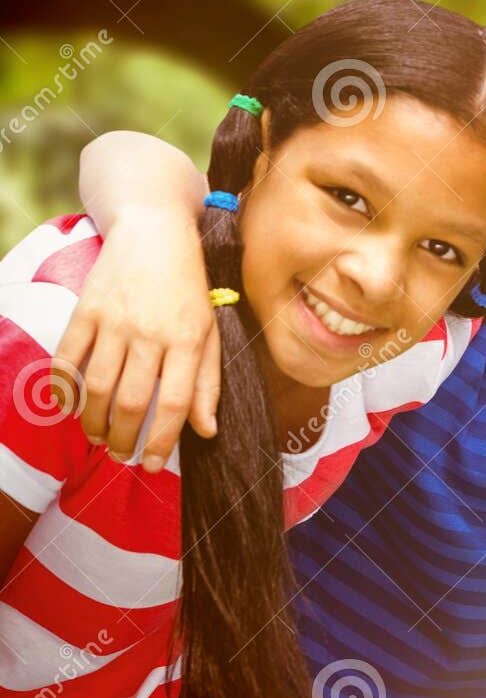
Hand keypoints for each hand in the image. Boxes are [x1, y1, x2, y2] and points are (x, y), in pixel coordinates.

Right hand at [53, 207, 219, 469]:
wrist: (155, 232)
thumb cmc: (188, 288)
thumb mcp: (211, 331)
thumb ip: (209, 382)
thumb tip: (206, 431)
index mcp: (189, 339)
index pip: (175, 402)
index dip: (161, 441)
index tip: (150, 464)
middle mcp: (152, 333)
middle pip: (132, 401)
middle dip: (123, 438)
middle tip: (120, 454)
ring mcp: (116, 321)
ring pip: (97, 387)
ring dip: (93, 422)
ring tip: (98, 438)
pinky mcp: (86, 310)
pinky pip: (67, 358)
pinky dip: (63, 389)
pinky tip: (69, 407)